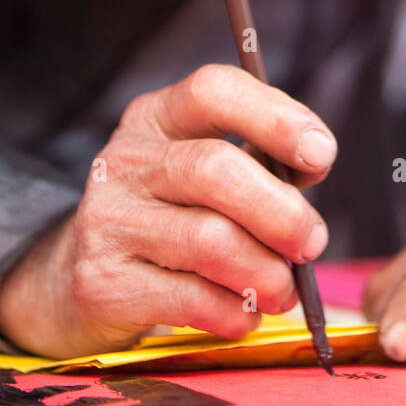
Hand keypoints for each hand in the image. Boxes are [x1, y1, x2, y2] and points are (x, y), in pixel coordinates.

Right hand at [0, 64, 336, 357]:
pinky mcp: (102, 283)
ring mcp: (108, 221)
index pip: (214, 91)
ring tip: (283, 289)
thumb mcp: (204, 172)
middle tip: (313, 243)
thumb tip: (312, 165)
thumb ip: (259, 162)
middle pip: (216, 170)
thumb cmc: (172, 216)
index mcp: (157, 117)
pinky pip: (191, 299)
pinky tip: (246, 313)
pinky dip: (235, 311)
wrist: (84, 278)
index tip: (322, 156)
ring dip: (266, 272)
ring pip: (209, 241)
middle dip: (282, 212)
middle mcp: (124, 160)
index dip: (277, 118)